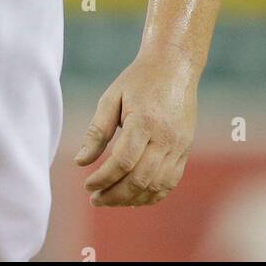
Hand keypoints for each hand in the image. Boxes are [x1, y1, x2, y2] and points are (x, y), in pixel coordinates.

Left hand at [74, 46, 198, 206]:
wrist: (175, 66)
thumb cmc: (138, 79)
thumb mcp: (112, 97)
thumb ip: (97, 131)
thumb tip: (80, 163)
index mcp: (145, 121)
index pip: (123, 162)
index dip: (103, 178)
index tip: (87, 185)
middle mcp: (166, 137)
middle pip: (140, 179)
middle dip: (114, 195)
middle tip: (95, 199)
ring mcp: (179, 146)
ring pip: (156, 186)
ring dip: (132, 199)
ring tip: (110, 200)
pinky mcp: (185, 150)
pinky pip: (170, 182)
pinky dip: (151, 195)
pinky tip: (133, 198)